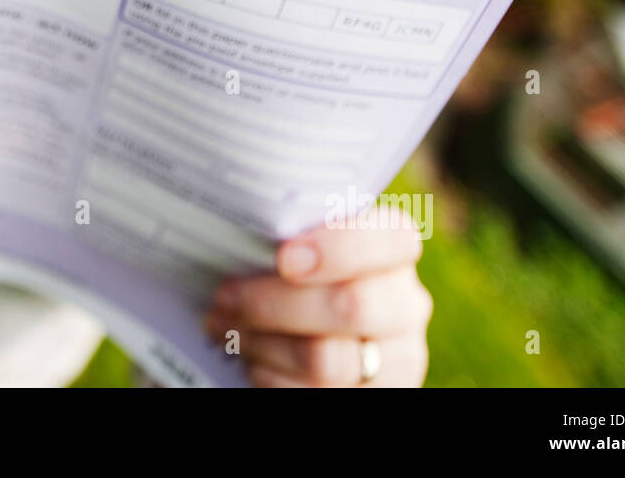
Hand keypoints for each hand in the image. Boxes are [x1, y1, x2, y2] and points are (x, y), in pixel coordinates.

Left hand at [207, 208, 430, 386]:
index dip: (340, 248)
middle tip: (226, 295)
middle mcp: (404, 305)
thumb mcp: (309, 241)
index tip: (284, 257)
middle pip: (352, 306)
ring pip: (324, 359)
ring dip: (260, 341)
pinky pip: (310, 393)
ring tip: (221, 324)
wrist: (320, 330)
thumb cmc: (302, 270)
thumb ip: (294, 233)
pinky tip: (247, 355)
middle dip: (275, 303)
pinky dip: (267, 374)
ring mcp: (394, 359)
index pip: (392, 239)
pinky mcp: (372, 394)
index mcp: (395, 250)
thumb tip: (240, 230)